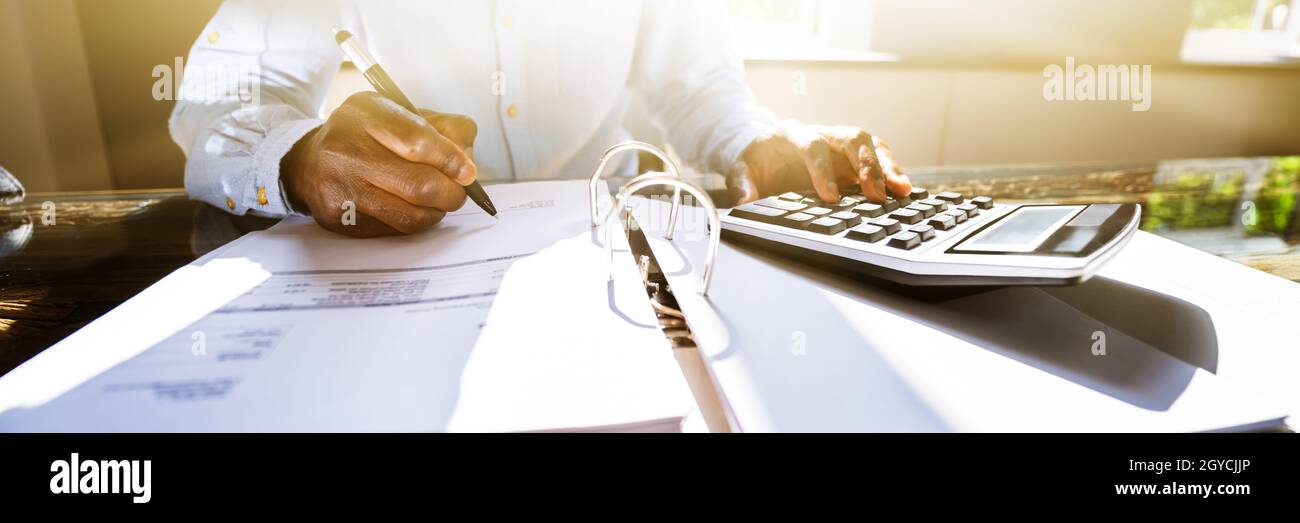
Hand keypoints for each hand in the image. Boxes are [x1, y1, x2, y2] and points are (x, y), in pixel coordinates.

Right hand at [281, 92, 477, 236]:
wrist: (309, 161)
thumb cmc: (364, 135)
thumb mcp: (398, 111)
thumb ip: (440, 126)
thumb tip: (467, 159)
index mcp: (365, 115)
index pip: (417, 140)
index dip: (451, 159)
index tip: (467, 171)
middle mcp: (347, 151)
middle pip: (418, 185)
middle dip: (451, 192)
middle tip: (458, 190)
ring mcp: (341, 190)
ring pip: (411, 216)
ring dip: (437, 211)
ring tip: (438, 200)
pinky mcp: (340, 221)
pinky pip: (395, 230)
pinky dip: (415, 222)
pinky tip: (414, 208)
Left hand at [729, 122, 910, 203]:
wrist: (766, 148)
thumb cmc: (758, 160)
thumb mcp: (741, 170)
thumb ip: (741, 184)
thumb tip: (745, 202)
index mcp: (792, 134)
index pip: (813, 146)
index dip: (823, 170)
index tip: (831, 197)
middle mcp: (822, 133)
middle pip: (850, 138)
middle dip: (866, 165)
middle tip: (875, 193)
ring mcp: (840, 142)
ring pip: (869, 144)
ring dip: (887, 166)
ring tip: (902, 190)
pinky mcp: (852, 154)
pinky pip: (878, 155)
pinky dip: (892, 170)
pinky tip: (902, 190)